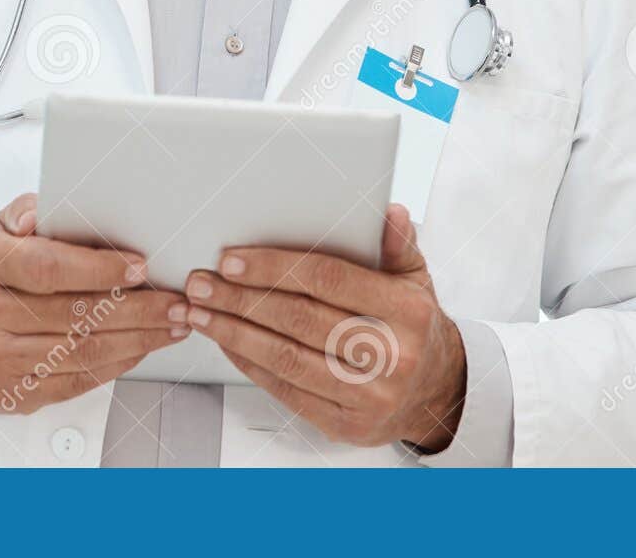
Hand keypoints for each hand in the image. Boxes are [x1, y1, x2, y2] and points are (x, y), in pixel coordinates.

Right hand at [0, 193, 189, 412]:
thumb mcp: (1, 230)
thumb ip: (29, 211)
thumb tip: (37, 218)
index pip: (46, 266)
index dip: (99, 269)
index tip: (141, 268)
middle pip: (72, 314)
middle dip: (136, 309)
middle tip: (175, 302)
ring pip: (82, 352)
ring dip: (137, 339)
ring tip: (171, 324)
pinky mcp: (13, 393)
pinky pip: (77, 381)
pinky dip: (118, 363)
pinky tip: (142, 347)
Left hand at [184, 203, 466, 450]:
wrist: (434, 392)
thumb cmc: (413, 326)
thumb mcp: (415, 279)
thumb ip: (397, 245)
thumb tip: (390, 212)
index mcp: (406, 312)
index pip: (329, 280)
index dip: (275, 268)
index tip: (232, 259)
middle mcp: (390, 356)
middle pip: (299, 319)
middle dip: (241, 299)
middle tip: (202, 283)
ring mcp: (369, 396)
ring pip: (286, 357)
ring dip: (234, 332)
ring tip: (201, 312)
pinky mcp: (346, 424)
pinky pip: (286, 390)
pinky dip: (249, 364)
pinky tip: (226, 342)